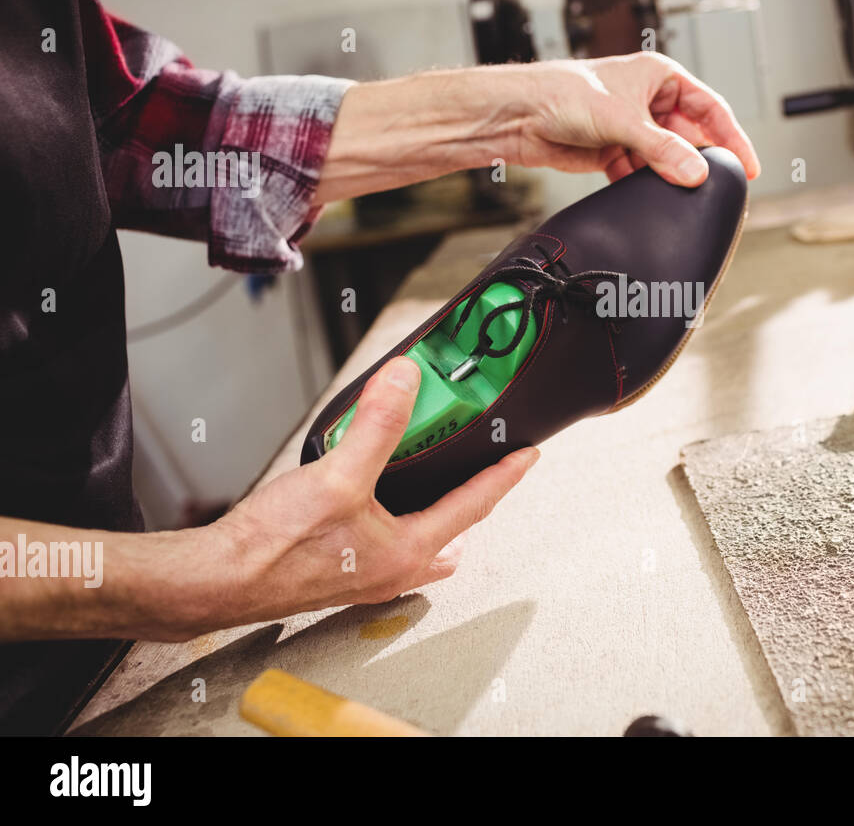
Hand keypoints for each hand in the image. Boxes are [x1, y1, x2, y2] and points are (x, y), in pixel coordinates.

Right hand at [207, 357, 537, 627]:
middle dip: (470, 505)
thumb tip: (406, 382)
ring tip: (433, 486)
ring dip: (432, 518)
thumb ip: (378, 424)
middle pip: (452, 534)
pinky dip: (394, 523)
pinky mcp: (337, 574)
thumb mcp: (338, 474)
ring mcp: (364, 577)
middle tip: (482, 474)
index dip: (504, 475)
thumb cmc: (274, 547)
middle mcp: (392, 570)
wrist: (217, 579)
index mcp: (406, 551)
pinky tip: (373, 506)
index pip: (474, 505)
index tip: (527, 456)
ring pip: (419, 546)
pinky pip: (383, 547)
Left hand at [506, 52, 761, 185]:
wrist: (519, 115)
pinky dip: (644, 184)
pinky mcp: (613, 151)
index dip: (732, 136)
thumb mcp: (622, 119)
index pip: (710, 107)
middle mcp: (648, 100)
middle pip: (689, 136)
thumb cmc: (562, 92)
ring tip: (678, 191)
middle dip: (699, 160)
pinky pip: (641, 173)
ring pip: (665, 157)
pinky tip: (647, 194)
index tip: (748, 165)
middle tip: (716, 185)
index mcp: (660, 76)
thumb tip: (696, 172)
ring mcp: (632, 127)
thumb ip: (662, 149)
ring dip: (669, 174)